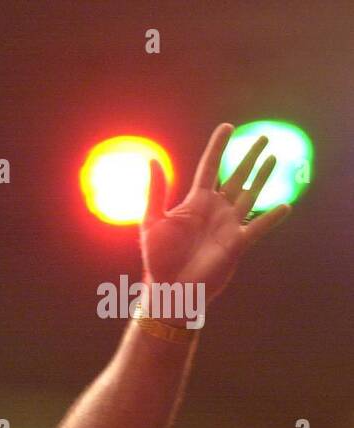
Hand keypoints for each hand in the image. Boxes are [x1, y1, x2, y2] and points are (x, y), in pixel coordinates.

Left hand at [141, 123, 291, 303]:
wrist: (169, 288)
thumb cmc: (158, 257)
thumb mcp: (152, 221)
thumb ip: (156, 191)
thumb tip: (152, 160)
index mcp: (195, 202)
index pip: (210, 167)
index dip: (218, 147)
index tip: (227, 127)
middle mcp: (215, 210)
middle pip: (236, 176)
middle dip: (249, 157)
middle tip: (263, 137)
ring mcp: (228, 225)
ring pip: (250, 195)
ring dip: (263, 178)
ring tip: (275, 159)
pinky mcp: (238, 243)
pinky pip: (259, 227)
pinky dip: (272, 217)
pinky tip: (285, 205)